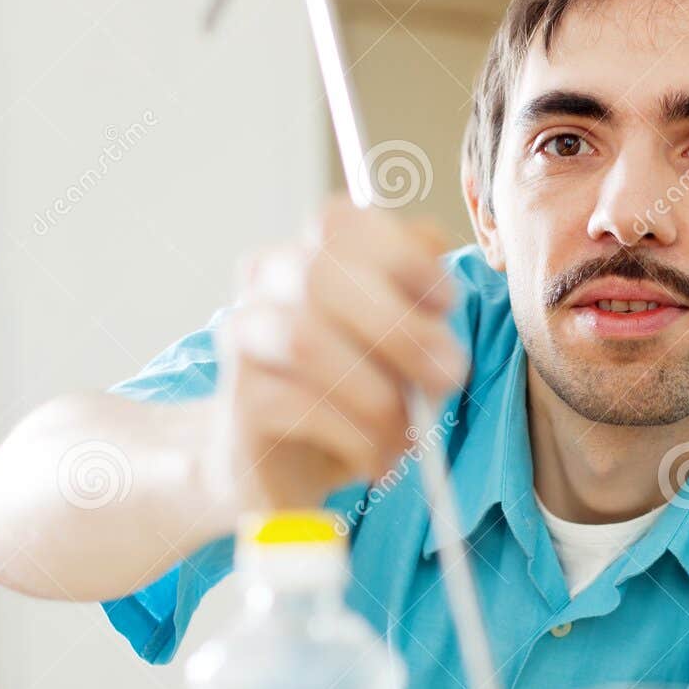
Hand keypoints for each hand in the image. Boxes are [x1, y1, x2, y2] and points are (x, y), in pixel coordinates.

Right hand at [209, 199, 465, 513]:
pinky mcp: (241, 403)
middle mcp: (264, 284)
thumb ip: (416, 292)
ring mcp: (245, 339)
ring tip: (411, 431)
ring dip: (377, 392)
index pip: (338, 222)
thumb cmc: (348, 392)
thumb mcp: (394, 341)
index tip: (447, 302)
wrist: (280, 465)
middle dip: (398, 328)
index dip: (400, 253)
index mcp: (306, 252)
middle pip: (320, 275)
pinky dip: (356, 436)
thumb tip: (438, 256)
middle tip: (448, 376)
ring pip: (305, 341)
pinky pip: (299, 407)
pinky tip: (379, 458)